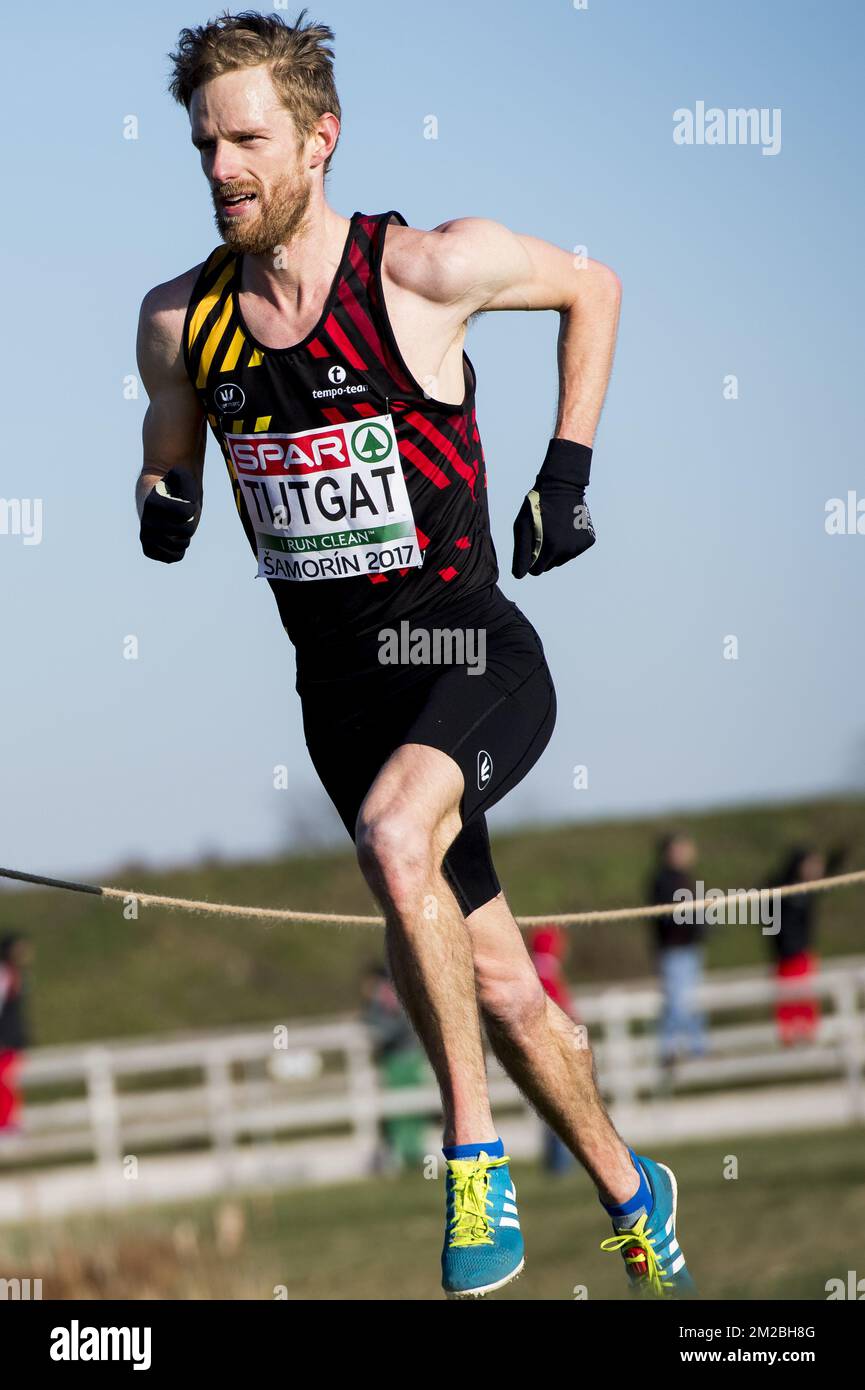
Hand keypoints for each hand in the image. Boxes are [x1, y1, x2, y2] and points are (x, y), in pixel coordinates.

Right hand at [139, 469, 201, 563]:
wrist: (154, 498)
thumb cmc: (172, 486)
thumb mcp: (181, 475)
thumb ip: (189, 483)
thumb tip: (189, 504)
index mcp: (152, 503)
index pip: (186, 512)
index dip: (192, 507)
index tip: (184, 502)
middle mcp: (146, 521)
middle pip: (187, 531)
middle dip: (190, 522)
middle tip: (182, 518)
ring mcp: (145, 537)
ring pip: (181, 546)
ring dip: (186, 537)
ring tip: (178, 528)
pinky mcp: (148, 550)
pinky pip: (173, 558)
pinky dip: (179, 550)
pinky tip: (174, 539)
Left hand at [511, 439, 595, 578]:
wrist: (562, 485)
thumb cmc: (536, 506)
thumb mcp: (522, 527)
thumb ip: (520, 553)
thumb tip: (519, 576)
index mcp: (550, 548)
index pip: (536, 571)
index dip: (530, 560)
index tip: (529, 545)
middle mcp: (568, 550)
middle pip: (549, 566)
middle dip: (543, 555)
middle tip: (541, 533)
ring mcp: (580, 546)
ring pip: (561, 559)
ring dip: (555, 548)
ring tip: (553, 528)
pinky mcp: (588, 540)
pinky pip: (573, 550)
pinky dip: (568, 542)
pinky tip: (566, 526)